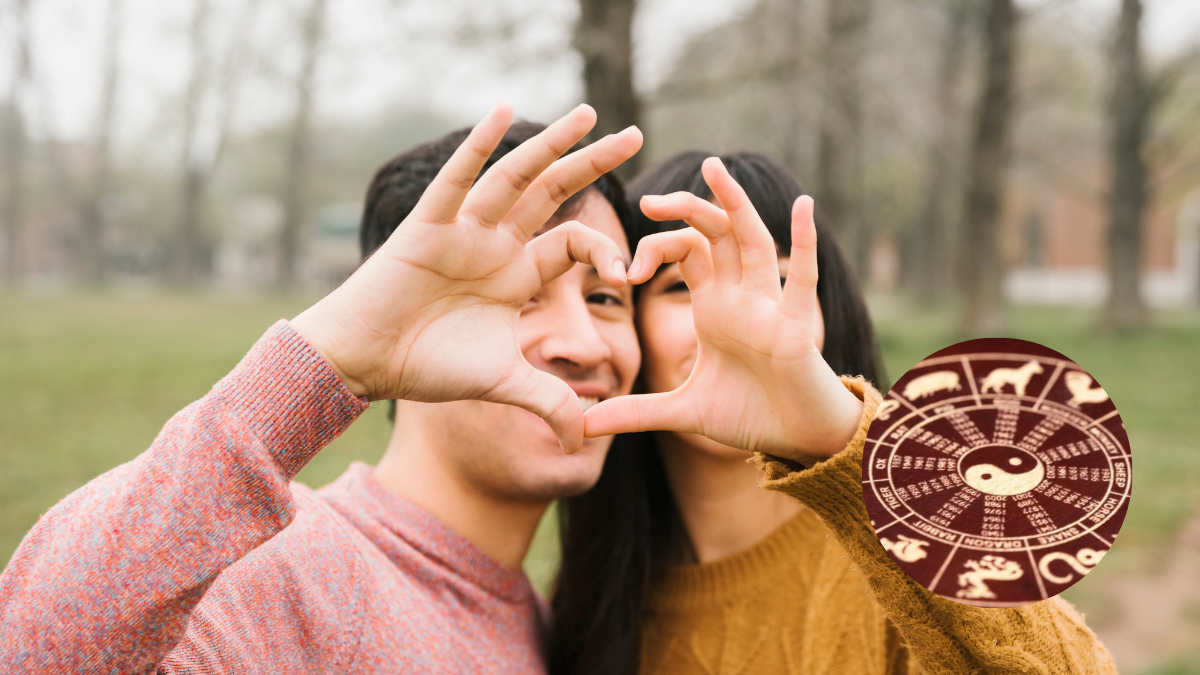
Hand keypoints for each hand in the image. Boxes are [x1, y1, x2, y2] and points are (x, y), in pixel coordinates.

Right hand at [291, 103, 642, 452]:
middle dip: (593, 162)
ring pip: (515, 177)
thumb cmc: (429, 368)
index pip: (574, 242)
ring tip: (587, 114)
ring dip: (550, 144)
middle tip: (634, 133)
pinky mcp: (429, 226)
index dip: (605, 251)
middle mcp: (496, 244)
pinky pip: (458, 180)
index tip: (625, 276)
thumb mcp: (504, 383)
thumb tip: (584, 438)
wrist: (366, 363)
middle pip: (554, 192)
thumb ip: (548, 401)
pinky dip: (478, 147)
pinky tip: (504, 111)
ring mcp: (464, 231)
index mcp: (517, 273)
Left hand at [583, 157, 862, 464]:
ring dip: (734, 204)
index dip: (655, 246)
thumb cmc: (751, 416)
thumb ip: (636, 413)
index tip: (625, 273)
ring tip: (714, 167)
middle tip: (648, 201)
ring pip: (753, 241)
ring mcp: (769, 306)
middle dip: (686, 208)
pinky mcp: (795, 327)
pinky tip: (804, 205)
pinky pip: (802, 279)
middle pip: (715, 233)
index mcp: (715, 305)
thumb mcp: (683, 413)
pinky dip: (804, 243)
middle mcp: (742, 295)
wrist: (798, 441)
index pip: (686, 250)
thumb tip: (584, 427)